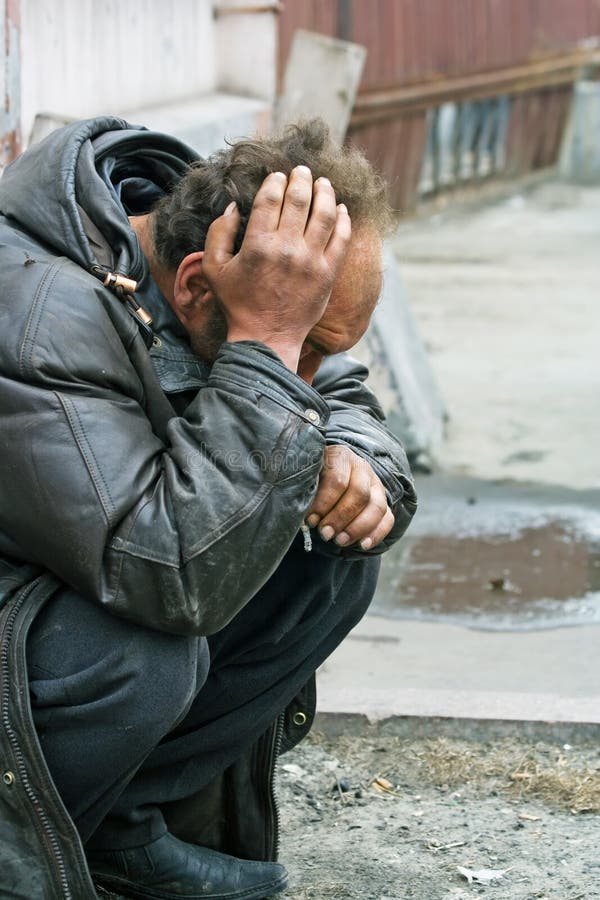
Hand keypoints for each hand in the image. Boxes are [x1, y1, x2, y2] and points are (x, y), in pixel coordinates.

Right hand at [201, 167, 350, 370]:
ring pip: (325, 214)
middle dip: (301, 179)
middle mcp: (287, 248)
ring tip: (323, 183)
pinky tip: (341, 209)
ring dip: (325, 192)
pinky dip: (344, 220)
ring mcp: (311, 261)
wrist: (266, 339)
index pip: (270, 198)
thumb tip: (233, 207)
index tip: (278, 176)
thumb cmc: (238, 304)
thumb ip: (218, 234)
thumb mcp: (214, 269)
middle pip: (299, 199)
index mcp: (258, 244)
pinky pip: (342, 239)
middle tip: (303, 171)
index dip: (276, 181)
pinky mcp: (328, 274)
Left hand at [306, 446, 393, 550]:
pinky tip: (362, 545)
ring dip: (357, 528)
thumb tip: (304, 516)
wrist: (328, 476)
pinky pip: (388, 519)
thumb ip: (305, 491)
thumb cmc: (313, 479)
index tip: (310, 520)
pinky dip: (377, 534)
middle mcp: (362, 468)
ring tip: (339, 541)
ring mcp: (376, 485)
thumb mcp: (307, 477)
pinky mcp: (383, 503)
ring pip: (376, 507)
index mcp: (340, 457)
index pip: (337, 479)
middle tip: (325, 534)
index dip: (324, 502)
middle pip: (359, 494)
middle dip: (340, 517)